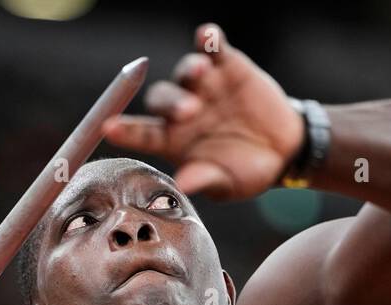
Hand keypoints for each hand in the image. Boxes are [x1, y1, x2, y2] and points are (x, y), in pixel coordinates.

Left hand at [101, 22, 305, 200]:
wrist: (282, 150)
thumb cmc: (245, 172)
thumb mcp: (227, 183)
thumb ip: (205, 178)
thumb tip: (184, 183)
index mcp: (173, 142)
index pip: (142, 135)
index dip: (125, 131)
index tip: (108, 128)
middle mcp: (181, 110)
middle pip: (162, 99)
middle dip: (171, 103)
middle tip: (187, 111)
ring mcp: (203, 85)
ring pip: (185, 72)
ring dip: (189, 69)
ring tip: (200, 71)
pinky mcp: (227, 65)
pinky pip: (213, 48)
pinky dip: (209, 40)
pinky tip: (207, 36)